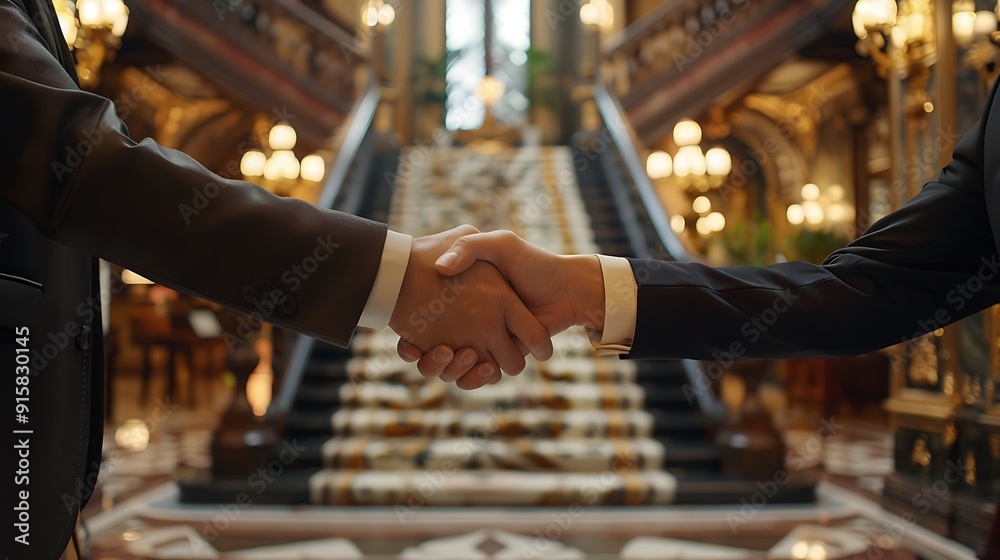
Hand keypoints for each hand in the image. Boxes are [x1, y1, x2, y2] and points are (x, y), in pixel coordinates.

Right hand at [397, 229, 605, 376]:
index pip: (422, 321)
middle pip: (434, 352)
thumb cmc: (533, 263)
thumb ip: (469, 247)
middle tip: (430, 347)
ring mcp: (484, 344)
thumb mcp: (499, 245)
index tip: (405, 332)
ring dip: (447, 368)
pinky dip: (469, 378)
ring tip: (450, 352)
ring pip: (452, 369)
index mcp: (463, 301)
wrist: (568, 288)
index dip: (410, 332)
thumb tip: (441, 268)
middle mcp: (470, 325)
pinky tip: (473, 362)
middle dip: (429, 358)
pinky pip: (476, 377)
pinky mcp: (500, 359)